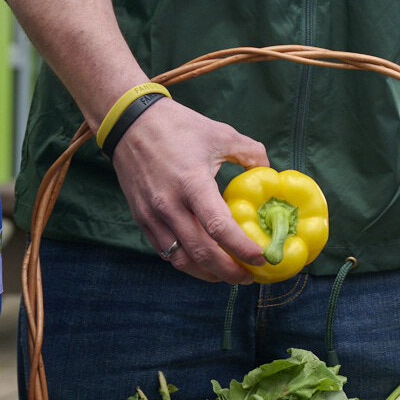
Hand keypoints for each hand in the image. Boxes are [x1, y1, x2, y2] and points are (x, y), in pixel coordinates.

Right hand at [111, 97, 271, 282]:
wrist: (130, 124)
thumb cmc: (179, 127)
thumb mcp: (221, 133)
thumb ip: (251, 153)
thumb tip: (269, 172)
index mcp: (191, 183)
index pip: (219, 227)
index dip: (242, 248)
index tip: (263, 258)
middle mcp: (169, 205)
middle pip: (201, 253)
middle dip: (229, 271)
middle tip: (250, 276)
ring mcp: (152, 216)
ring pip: (181, 259)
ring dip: (207, 273)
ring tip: (229, 274)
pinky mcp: (142, 219)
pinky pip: (166, 251)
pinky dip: (187, 261)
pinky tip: (204, 260)